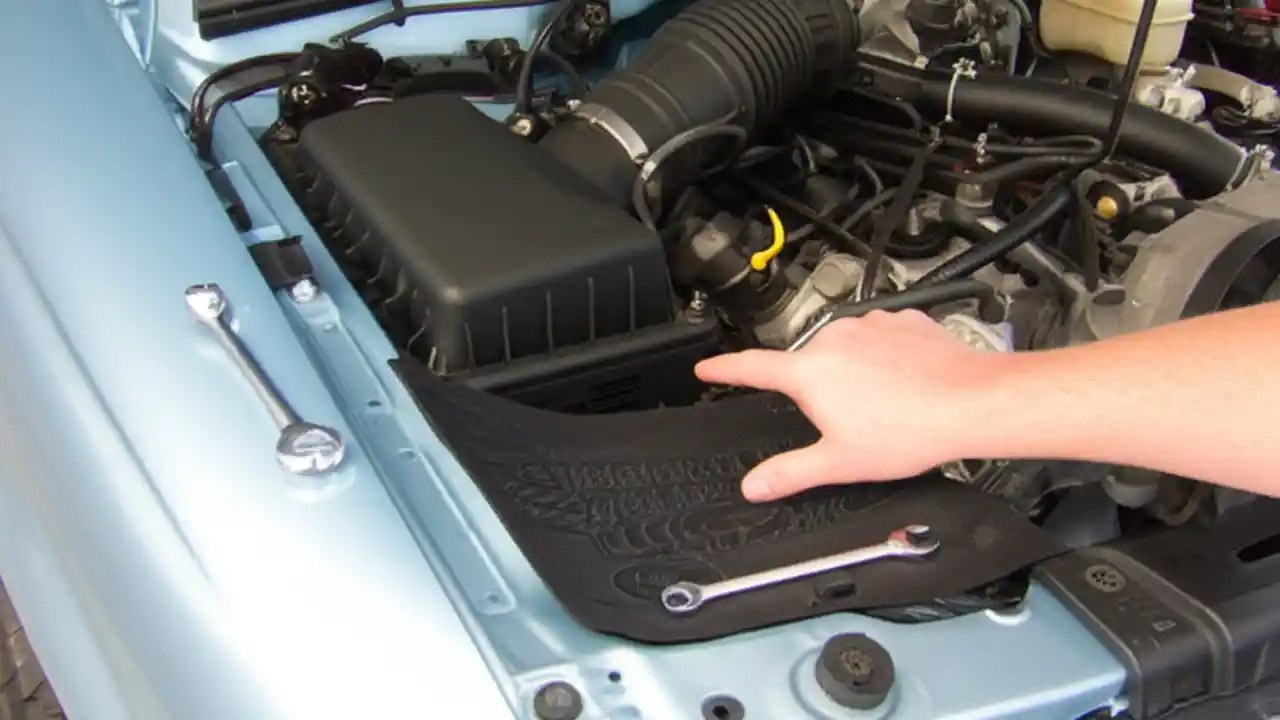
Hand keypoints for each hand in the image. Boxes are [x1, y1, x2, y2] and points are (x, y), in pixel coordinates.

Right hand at [696, 310, 1004, 501]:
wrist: (971, 402)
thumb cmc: (910, 428)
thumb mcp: (840, 462)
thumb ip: (791, 472)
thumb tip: (754, 485)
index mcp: (809, 373)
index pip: (752, 368)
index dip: (724, 369)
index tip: (707, 368)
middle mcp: (834, 339)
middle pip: (810, 366)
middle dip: (822, 391)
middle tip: (850, 421)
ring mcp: (870, 325)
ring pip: (848, 351)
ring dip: (855, 373)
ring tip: (885, 404)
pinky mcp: (902, 320)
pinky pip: (882, 339)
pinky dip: (886, 358)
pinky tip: (905, 383)